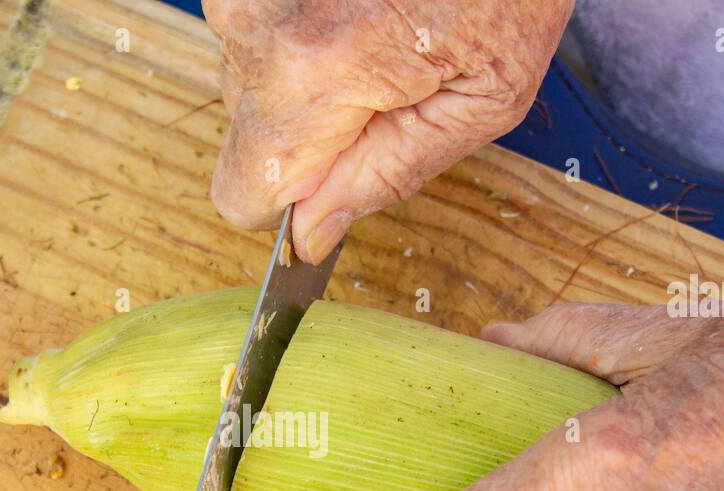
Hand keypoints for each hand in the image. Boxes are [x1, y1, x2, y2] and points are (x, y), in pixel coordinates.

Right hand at [203, 0, 571, 262]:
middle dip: (314, 130)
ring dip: (311, 76)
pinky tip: (358, 6)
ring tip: (384, 28)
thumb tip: (312, 235)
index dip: (294, 200)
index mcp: (312, 74)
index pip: (241, 195)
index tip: (343, 174)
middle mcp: (256, 24)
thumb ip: (387, 176)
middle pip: (250, 135)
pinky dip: (306, 32)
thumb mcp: (482, 98)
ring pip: (252, 82)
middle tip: (393, 78)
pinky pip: (259, 33)